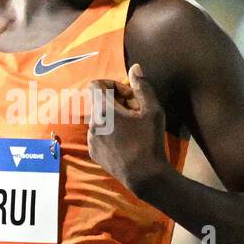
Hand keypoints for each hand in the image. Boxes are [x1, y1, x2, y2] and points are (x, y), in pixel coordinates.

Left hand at [87, 62, 168, 196]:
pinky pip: (98, 135)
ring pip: (99, 119)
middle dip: (116, 103)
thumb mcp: (152, 110)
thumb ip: (142, 86)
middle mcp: (92, 123)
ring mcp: (90, 139)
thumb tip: (134, 67)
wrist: (145, 177)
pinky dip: (109, 133)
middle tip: (135, 113)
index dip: (113, 85)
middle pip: (99, 102)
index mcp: (104, 110)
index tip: (129, 96)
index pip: (96, 84)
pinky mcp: (93, 153)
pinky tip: (125, 143)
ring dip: (113, 119)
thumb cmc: (150, 141)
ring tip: (132, 130)